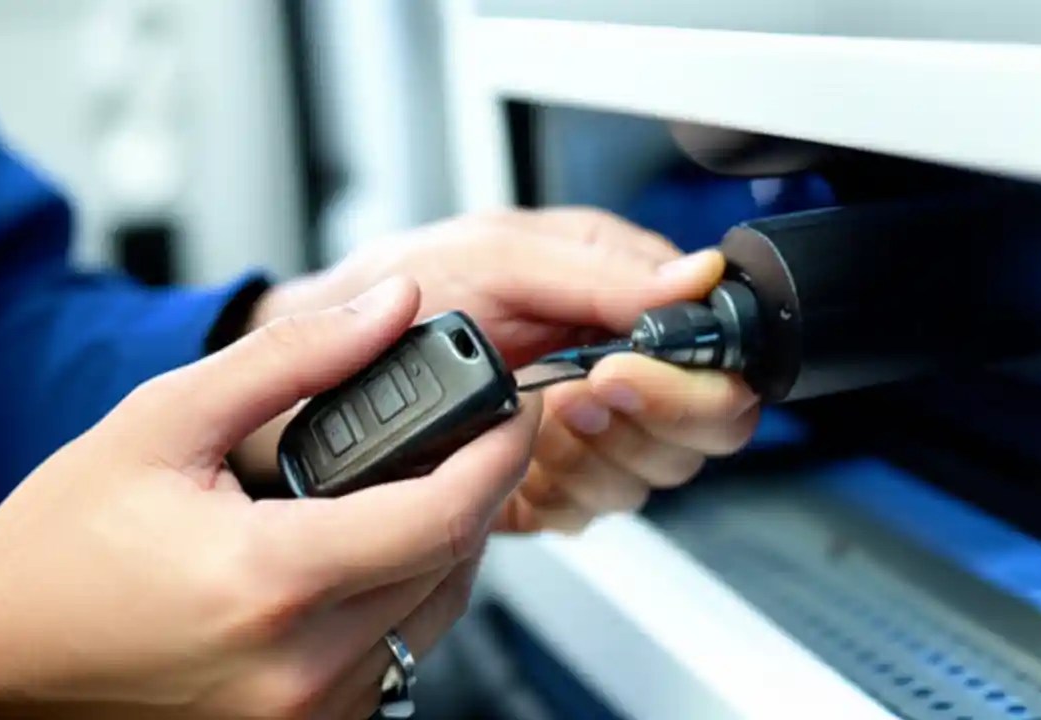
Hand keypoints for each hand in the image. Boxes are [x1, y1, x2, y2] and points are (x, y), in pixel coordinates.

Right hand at [0, 277, 540, 718]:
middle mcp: (298, 668)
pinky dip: (403, 601)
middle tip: (466, 436)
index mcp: (270, 581)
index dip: (499, 452)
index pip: (443, 516)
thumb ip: (290, 359)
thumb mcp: (163, 421)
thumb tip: (387, 310)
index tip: (515, 408)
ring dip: (445, 547)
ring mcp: (301, 715)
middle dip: (478, 491)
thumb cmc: (56, 550)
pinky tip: (366, 554)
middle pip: (454, 568)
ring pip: (435, 620)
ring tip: (410, 487)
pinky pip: (392, 662)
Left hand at [237, 208, 759, 533]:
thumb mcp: (494, 257)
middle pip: (704, 422)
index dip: (686, 375)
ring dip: (587, 457)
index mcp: (616, 289)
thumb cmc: (397, 292)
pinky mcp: (555, 478)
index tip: (622, 375)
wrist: (324, 371)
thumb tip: (696, 276)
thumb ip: (598, 269)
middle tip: (572, 400)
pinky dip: (553, 491)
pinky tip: (513, 460)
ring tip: (529, 422)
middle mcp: (615, 356)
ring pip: (651, 473)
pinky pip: (593, 509)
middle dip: (636, 421)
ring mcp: (589, 424)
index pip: (715, 347)